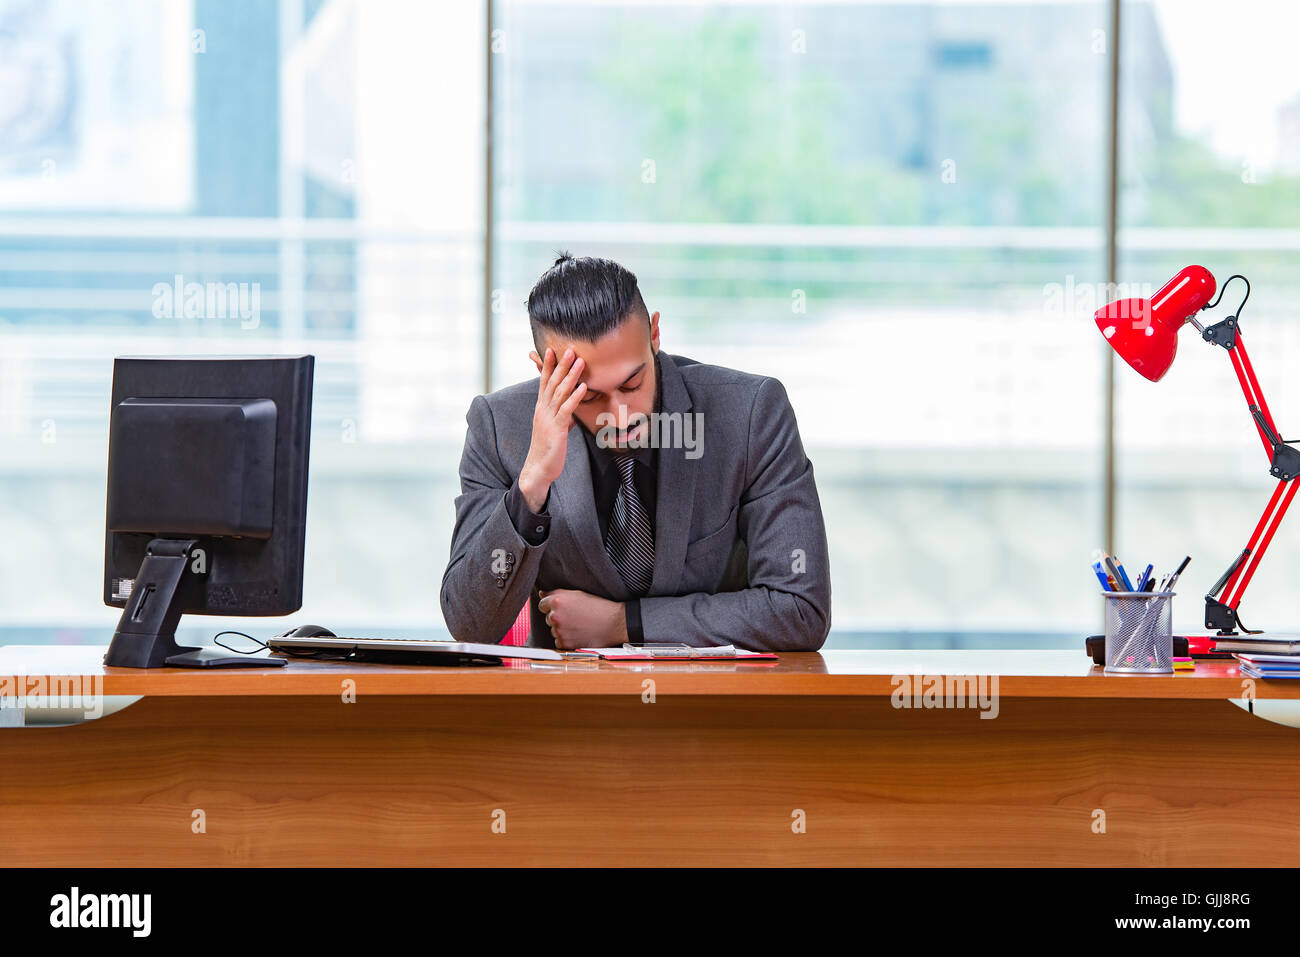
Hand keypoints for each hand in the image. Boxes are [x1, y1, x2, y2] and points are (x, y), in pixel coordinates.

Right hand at [519, 347, 585, 511]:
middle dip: (561, 365)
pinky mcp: (556, 429)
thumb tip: (572, 410)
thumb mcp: (555, 429)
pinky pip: (566, 410)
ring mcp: (548, 418)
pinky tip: (583, 387)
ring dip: (571, 376)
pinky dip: (575, 397)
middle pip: (552, 382)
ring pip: (560, 393)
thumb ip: (563, 416)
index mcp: (541, 408)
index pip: (544, 382)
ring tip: (580, 361)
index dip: (548, 365)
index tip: (552, 349)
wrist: (538, 469)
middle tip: (570, 348)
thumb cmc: (548, 449)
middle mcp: (543, 410)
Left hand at [537, 588, 626, 649]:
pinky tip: (579, 634)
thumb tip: (542, 594)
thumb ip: (556, 593)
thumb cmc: (598, 607)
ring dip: (562, 630)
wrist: (614, 623)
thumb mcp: (578, 594)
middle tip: (575, 617)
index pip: (542, 604)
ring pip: (554, 631)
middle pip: (548, 618)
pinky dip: (567, 640)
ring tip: (579, 625)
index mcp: (557, 601)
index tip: (563, 609)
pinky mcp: (565, 643)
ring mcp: (559, 631)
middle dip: (558, 618)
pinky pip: (559, 642)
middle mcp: (555, 616)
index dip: (552, 606)